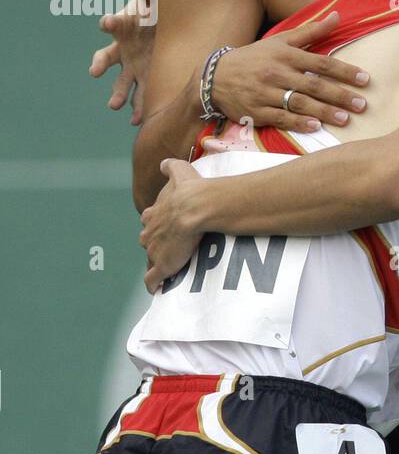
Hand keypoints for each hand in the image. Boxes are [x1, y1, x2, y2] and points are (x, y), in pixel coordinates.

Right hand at [88, 0, 156, 124]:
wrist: (181, 34)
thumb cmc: (163, 14)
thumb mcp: (159, 0)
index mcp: (125, 29)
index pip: (113, 24)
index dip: (109, 22)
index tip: (107, 22)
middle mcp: (125, 51)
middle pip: (106, 58)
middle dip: (99, 64)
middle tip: (94, 70)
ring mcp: (135, 69)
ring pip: (121, 83)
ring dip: (117, 94)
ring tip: (114, 105)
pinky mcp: (149, 83)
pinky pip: (141, 98)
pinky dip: (138, 109)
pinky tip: (139, 120)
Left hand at [140, 159, 205, 290]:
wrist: (196, 208)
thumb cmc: (191, 190)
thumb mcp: (179, 171)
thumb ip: (170, 166)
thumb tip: (162, 163)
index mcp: (153, 214)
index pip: (150, 222)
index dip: (157, 225)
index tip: (164, 228)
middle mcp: (149, 233)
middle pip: (147, 241)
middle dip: (155, 245)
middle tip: (168, 248)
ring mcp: (154, 250)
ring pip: (150, 260)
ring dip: (156, 264)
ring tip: (167, 270)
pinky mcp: (161, 265)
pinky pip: (152, 280)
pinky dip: (153, 285)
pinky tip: (156, 290)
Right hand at [211, 10, 369, 132]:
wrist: (214, 77)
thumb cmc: (254, 58)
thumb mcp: (279, 40)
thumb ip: (311, 32)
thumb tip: (337, 16)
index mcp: (285, 55)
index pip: (321, 63)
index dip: (344, 71)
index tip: (364, 79)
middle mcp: (277, 74)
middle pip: (314, 85)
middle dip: (340, 95)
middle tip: (362, 104)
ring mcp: (266, 94)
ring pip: (300, 103)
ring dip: (324, 112)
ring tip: (345, 119)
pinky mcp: (257, 112)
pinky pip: (281, 118)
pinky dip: (299, 122)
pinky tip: (316, 126)